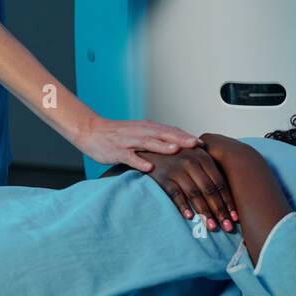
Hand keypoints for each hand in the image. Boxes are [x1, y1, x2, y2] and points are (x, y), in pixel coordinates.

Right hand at [78, 116, 200, 173]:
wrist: (92, 131)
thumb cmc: (119, 136)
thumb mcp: (141, 135)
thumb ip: (158, 140)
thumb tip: (180, 149)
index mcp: (149, 128)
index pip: (171, 131)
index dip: (187, 137)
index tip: (203, 144)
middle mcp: (141, 132)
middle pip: (164, 134)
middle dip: (181, 139)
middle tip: (197, 145)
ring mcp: (129, 141)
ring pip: (149, 142)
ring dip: (163, 146)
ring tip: (177, 150)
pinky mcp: (117, 151)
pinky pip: (129, 156)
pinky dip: (139, 161)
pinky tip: (149, 167)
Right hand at [137, 146, 238, 231]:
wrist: (150, 148)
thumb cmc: (177, 156)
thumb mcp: (194, 156)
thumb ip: (209, 169)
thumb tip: (228, 192)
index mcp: (203, 156)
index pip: (219, 182)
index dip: (228, 201)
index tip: (235, 217)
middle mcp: (191, 161)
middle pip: (209, 190)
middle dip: (220, 210)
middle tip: (228, 227)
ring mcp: (176, 168)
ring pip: (194, 194)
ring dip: (205, 212)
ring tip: (212, 227)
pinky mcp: (162, 176)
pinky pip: (175, 194)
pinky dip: (183, 206)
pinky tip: (190, 218)